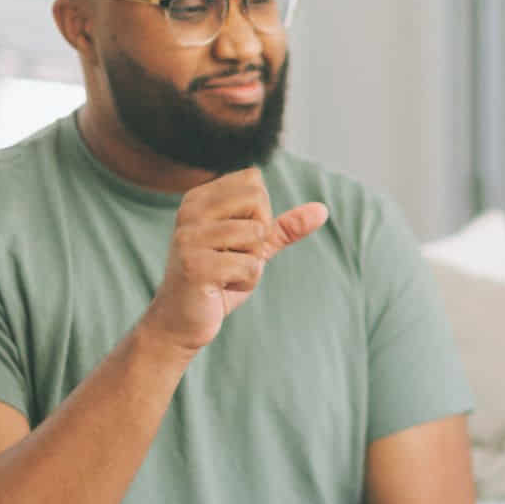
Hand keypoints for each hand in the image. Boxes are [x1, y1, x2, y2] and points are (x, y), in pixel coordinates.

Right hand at [141, 166, 328, 352]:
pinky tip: (221, 287)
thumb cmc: (219, 281)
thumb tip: (322, 209)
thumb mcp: (254, 248)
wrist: (181, 321)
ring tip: (226, 274)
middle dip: (258, 235)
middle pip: (257, 200)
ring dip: (251, 262)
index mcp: (199, 198)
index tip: (236, 239)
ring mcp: (190, 237)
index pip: (254, 182)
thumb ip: (284, 227)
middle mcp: (190, 211)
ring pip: (256, 234)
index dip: (259, 214)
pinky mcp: (195, 265)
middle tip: (233, 257)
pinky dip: (245, 281)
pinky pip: (250, 265)